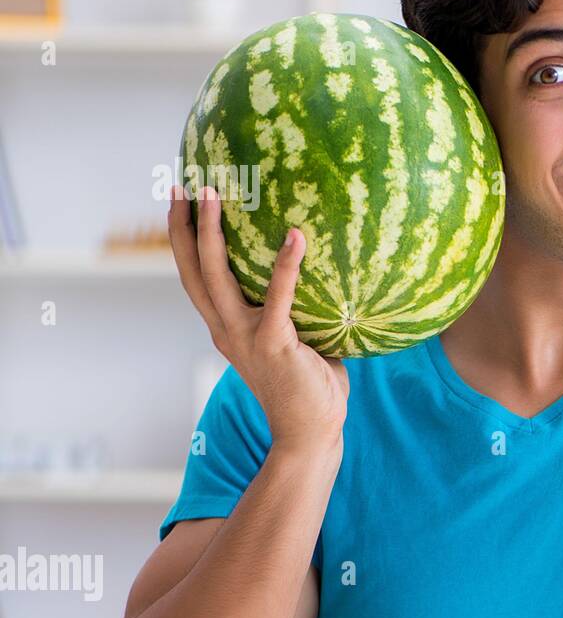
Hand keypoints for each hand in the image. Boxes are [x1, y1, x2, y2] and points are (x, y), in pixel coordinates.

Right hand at [168, 184, 348, 452]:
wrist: (310, 432)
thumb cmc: (310, 385)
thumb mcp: (297, 339)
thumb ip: (298, 308)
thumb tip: (327, 270)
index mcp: (227, 327)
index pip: (195, 277)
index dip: (184, 240)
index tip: (181, 202)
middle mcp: (226, 329)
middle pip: (192, 270)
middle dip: (183, 226)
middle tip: (183, 185)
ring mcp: (245, 337)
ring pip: (216, 276)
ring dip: (214, 234)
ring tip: (216, 195)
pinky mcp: (273, 344)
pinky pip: (279, 297)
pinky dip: (286, 266)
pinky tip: (296, 236)